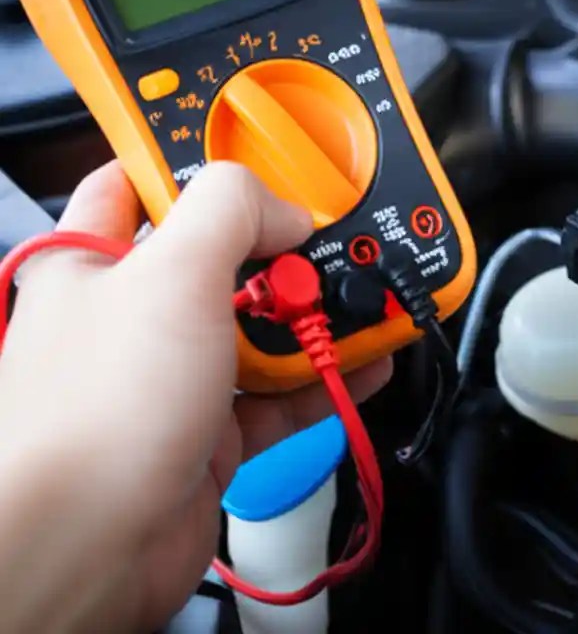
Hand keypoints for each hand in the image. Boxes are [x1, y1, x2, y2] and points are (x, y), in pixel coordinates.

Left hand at [0, 162, 392, 631]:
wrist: (92, 541)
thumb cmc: (102, 406)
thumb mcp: (173, 272)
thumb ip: (233, 212)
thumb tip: (286, 206)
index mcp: (90, 260)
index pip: (139, 185)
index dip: (199, 163)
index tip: (263, 155)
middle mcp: (127, 317)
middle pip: (220, 261)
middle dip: (285, 253)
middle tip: (339, 242)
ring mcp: (170, 379)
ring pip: (256, 331)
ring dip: (316, 320)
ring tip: (368, 304)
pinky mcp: (208, 435)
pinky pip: (278, 396)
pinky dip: (323, 381)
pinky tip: (364, 366)